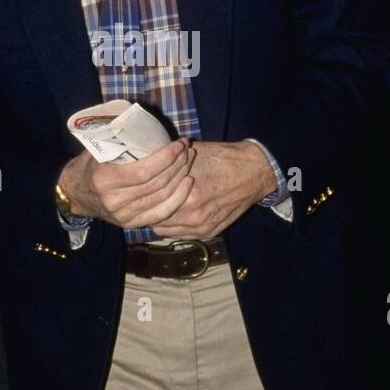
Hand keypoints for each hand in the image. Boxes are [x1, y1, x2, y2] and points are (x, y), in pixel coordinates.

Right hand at [59, 139, 195, 228]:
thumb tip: (146, 123)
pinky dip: (178, 198)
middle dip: (178, 164)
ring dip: (180, 177)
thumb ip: (119, 140)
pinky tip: (187, 183)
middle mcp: (114, 201)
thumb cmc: (90, 164)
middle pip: (156, 184)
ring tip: (189, 160)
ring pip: (162, 197)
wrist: (76, 194)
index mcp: (104, 180)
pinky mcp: (131, 224)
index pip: (143, 171)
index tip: (178, 144)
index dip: (166, 158)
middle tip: (187, 149)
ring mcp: (123, 216)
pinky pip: (161, 213)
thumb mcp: (98, 148)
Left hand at [150, 140, 275, 239]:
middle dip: (146, 209)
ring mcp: (202, 226)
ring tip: (153, 207)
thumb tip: (146, 160)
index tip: (134, 189)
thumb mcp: (193, 154)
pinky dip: (173, 226)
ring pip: (165, 230)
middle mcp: (194, 215)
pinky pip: (181, 235)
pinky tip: (170, 214)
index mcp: (187, 194)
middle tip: (139, 200)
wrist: (254, 172)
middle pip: (154, 218)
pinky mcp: (210, 232)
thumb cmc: (223, 158)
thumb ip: (169, 163)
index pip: (150, 203)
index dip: (140, 195)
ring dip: (158, 219)